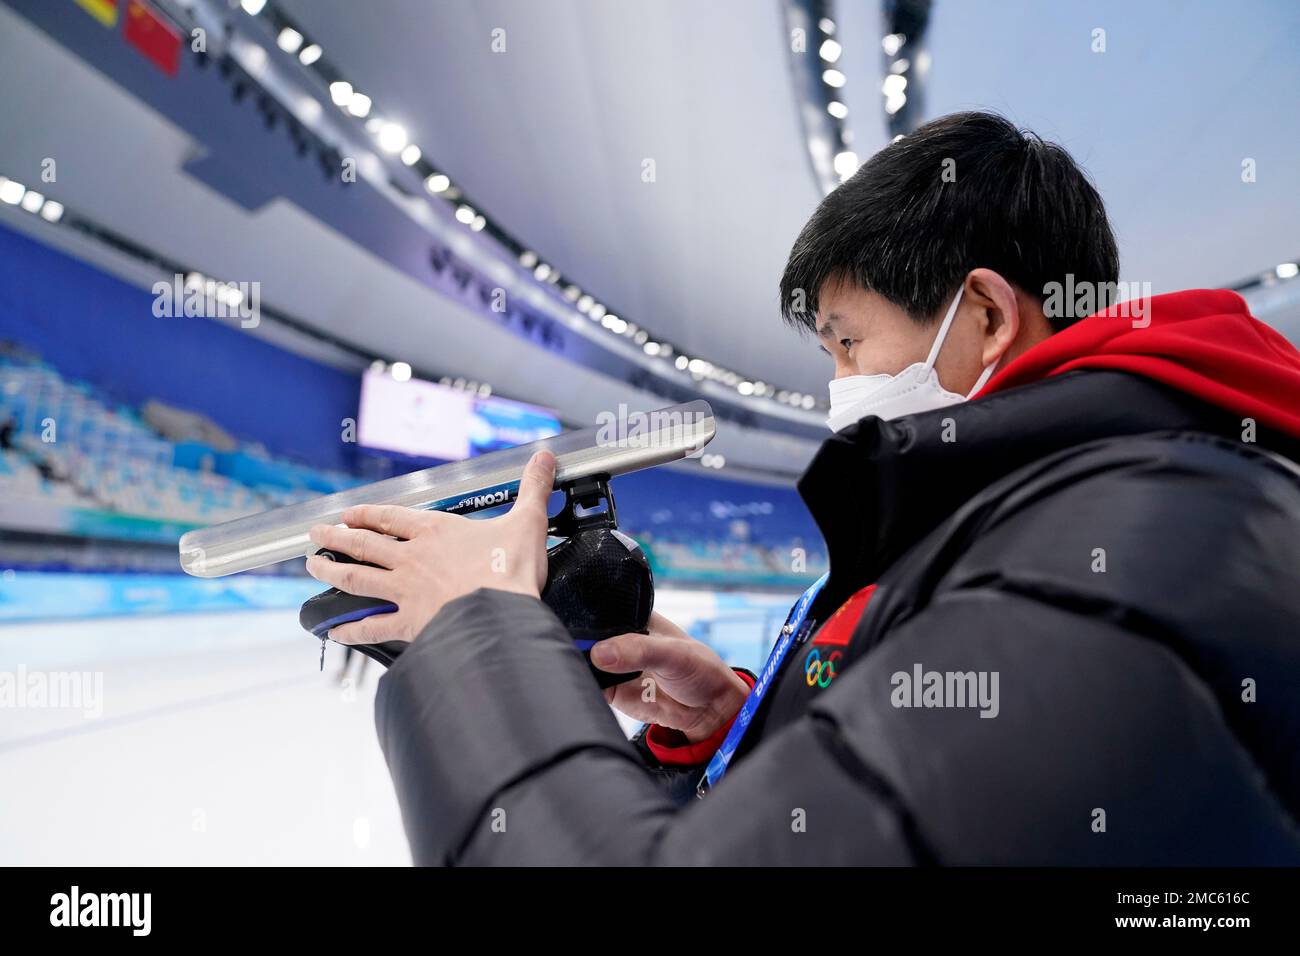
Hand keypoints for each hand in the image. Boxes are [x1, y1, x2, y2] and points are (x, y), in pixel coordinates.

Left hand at [304, 450, 555, 643]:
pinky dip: (351, 628)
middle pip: (363, 544)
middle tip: (315, 535)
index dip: (366, 514)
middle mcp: (411, 558)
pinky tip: (335, 630)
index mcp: (436, 531)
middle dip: (337, 538)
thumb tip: (546, 457)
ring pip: (356, 578)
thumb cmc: (512, 570)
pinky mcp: (409, 622)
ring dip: (331, 572)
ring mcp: (405, 591)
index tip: (348, 514)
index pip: (390, 518)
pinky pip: (371, 626)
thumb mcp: (527, 522)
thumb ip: (533, 489)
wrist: (502, 617)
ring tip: (313, 567)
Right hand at [592, 612, 750, 743]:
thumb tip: (599, 654)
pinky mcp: (609, 691)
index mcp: (633, 617)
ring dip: (577, 666)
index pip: (601, 610)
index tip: (573, 625)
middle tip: (578, 651)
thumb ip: (639, 651)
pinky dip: (583, 688)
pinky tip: (584, 686)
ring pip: (583, 662)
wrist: (709, 711)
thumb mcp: (674, 654)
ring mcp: (612, 665)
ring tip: (582, 669)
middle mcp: (618, 639)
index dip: (585, 615)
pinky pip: (589, 687)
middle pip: (585, 636)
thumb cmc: (699, 670)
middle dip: (577, 643)